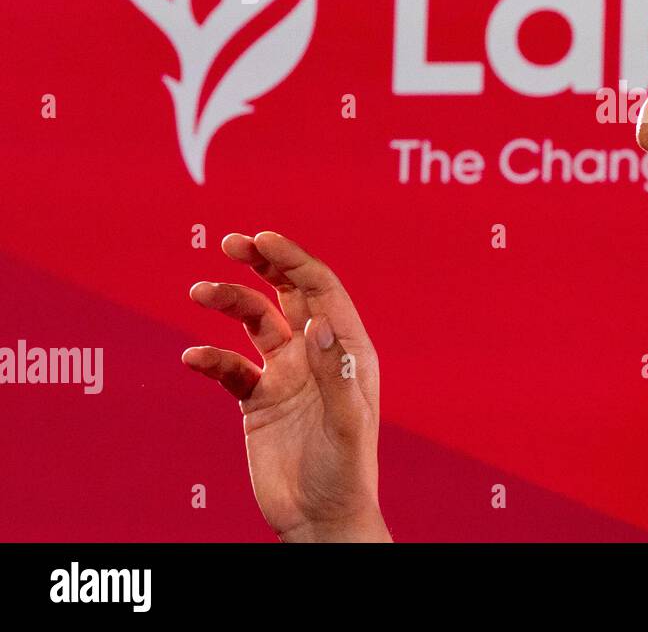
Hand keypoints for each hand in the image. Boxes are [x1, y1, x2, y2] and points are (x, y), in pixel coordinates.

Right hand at [181, 231, 390, 541]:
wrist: (319, 519)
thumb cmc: (345, 473)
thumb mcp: (345, 422)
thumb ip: (332, 372)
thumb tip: (317, 322)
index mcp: (346, 349)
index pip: (321, 290)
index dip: (294, 260)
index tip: (262, 237)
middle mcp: (316, 354)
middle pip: (289, 293)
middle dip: (263, 263)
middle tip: (231, 241)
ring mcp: (285, 374)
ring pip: (254, 322)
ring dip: (229, 302)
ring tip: (199, 290)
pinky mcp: (258, 400)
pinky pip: (229, 368)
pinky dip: (210, 358)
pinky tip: (192, 359)